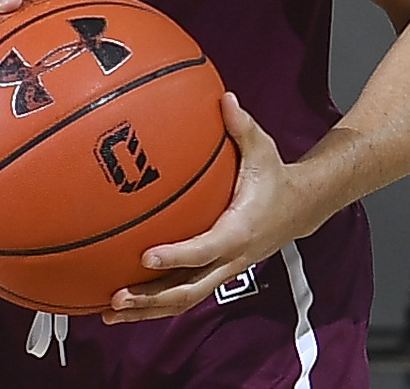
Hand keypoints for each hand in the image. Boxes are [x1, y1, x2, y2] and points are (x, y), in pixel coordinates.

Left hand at [104, 93, 304, 323]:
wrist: (300, 208)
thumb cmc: (274, 177)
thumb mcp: (263, 149)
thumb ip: (241, 126)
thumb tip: (223, 98)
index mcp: (239, 231)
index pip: (204, 249)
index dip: (176, 255)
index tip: (145, 256)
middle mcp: (230, 259)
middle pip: (189, 290)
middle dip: (152, 298)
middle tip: (117, 297)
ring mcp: (222, 271)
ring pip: (183, 300)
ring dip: (147, 310)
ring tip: (109, 312)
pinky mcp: (215, 273)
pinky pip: (183, 293)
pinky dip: (154, 303)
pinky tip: (124, 303)